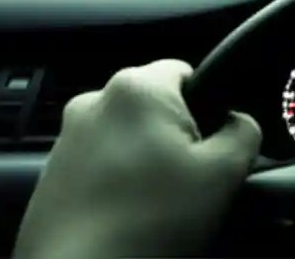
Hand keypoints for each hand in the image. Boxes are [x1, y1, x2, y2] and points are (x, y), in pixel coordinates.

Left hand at [15, 60, 261, 257]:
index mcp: (136, 87)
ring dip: (145, 161)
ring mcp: (66, 139)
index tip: (210, 148)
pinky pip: (99, 166)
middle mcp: (93, 102)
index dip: (209, 108)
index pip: (187, 72)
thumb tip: (238, 123)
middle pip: (156, 107)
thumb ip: (244, 132)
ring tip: (155, 205)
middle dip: (175, 138)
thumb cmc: (150, 222)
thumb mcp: (224, 174)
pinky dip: (117, 183)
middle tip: (187, 182)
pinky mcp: (50, 174)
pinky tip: (127, 216)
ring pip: (127, 137)